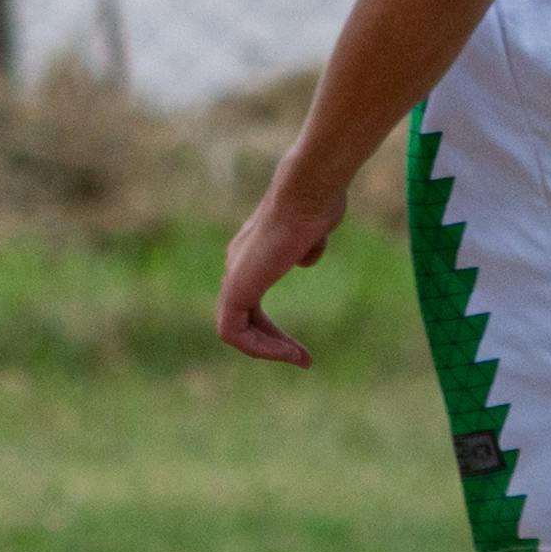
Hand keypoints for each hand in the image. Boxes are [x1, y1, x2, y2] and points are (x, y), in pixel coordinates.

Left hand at [216, 168, 346, 365]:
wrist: (309, 192)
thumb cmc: (318, 204)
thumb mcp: (315, 229)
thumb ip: (307, 244)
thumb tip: (304, 256)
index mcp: (251, 253)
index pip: (250, 303)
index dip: (271, 329)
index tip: (300, 345)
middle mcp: (237, 264)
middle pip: (244, 318)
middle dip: (272, 343)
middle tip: (303, 359)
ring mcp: (234, 275)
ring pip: (236, 329)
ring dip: (267, 350)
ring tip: (298, 359)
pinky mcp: (236, 288)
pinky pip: (233, 332)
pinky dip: (258, 348)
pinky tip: (287, 352)